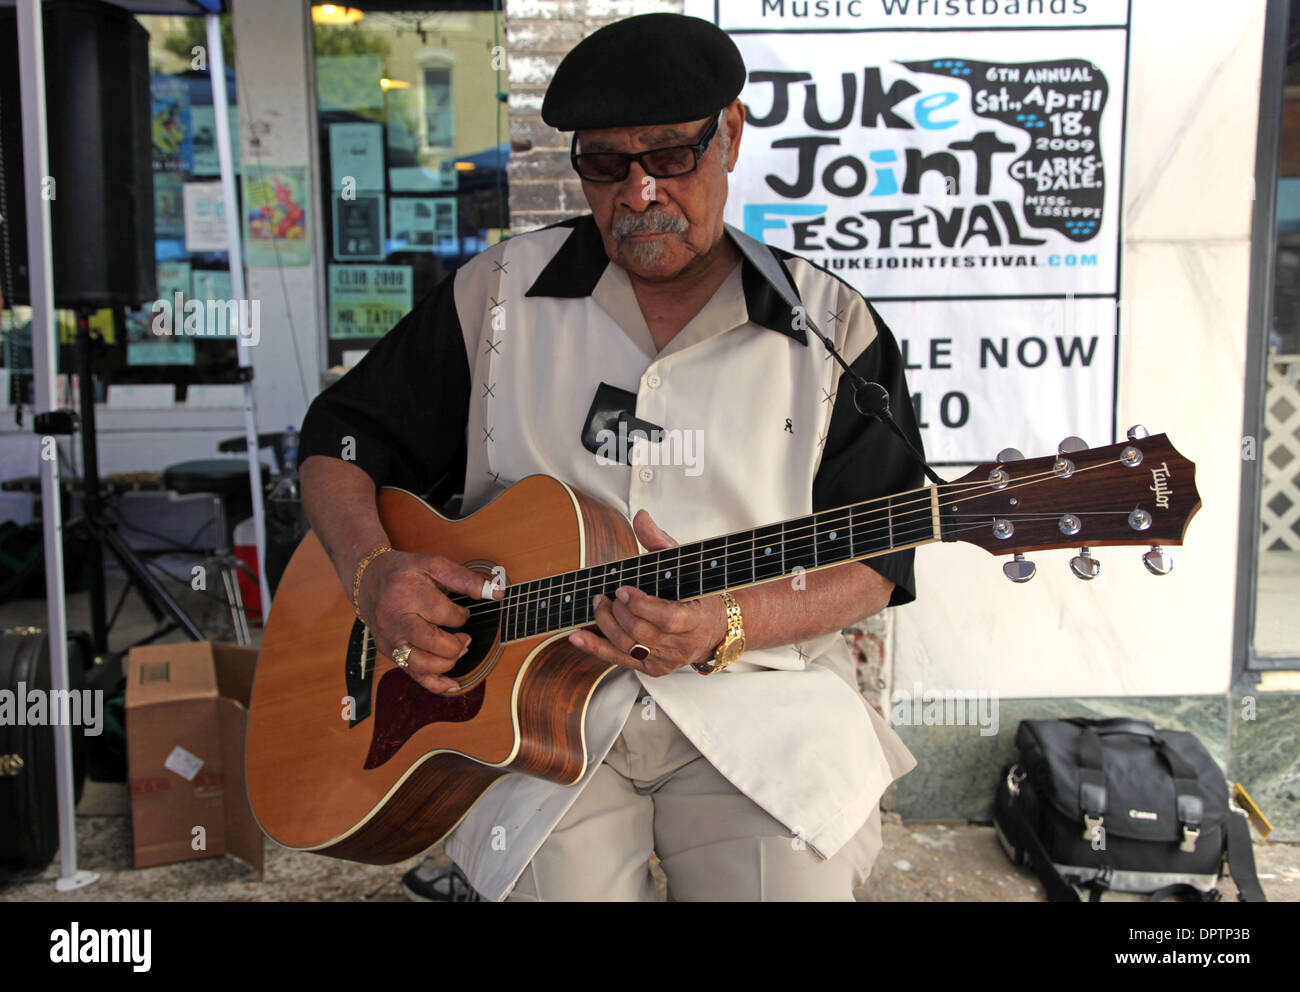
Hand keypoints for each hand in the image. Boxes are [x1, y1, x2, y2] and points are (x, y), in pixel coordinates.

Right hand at [357, 550, 501, 694]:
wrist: (368, 580)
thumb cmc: (404, 572)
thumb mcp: (433, 565)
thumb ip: (465, 579)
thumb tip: (497, 594)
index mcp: (407, 593)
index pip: (442, 613)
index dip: (460, 616)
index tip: (462, 613)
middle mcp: (395, 618)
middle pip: (431, 641)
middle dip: (456, 644)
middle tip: (466, 638)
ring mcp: (389, 638)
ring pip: (420, 664)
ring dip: (447, 663)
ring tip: (458, 651)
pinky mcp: (388, 652)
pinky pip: (412, 675)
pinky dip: (435, 684)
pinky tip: (454, 684)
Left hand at [567, 510, 726, 676]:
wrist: (712, 629)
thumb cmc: (695, 592)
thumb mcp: (683, 564)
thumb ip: (660, 541)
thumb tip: (641, 517)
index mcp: (695, 619)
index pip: (667, 618)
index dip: (642, 606)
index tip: (622, 590)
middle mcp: (681, 645)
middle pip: (641, 632)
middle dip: (617, 612)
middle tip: (605, 594)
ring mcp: (665, 660)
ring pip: (627, 646)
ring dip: (605, 623)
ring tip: (598, 603)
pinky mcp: (651, 668)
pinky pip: (618, 660)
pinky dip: (595, 647)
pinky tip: (576, 636)